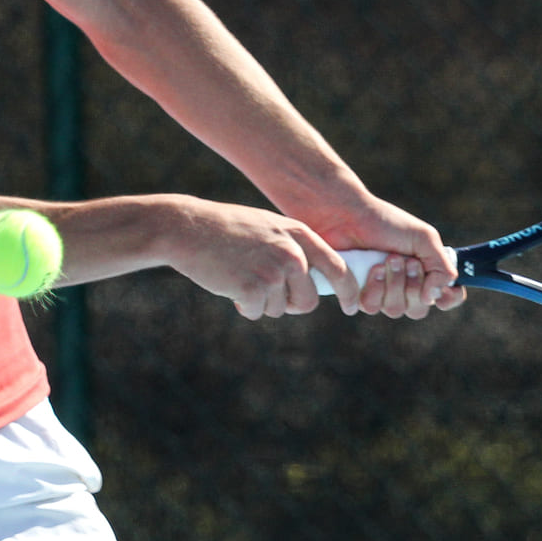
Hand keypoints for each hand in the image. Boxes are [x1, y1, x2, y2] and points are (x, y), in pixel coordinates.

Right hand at [161, 197, 359, 319]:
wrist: (187, 228)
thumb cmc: (227, 229)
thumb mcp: (268, 228)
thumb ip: (294, 249)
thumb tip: (315, 284)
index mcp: (299, 234)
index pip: (338, 269)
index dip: (349, 291)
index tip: (353, 306)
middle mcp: (291, 253)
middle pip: (308, 300)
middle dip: (290, 303)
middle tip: (268, 294)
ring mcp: (272, 271)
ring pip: (280, 308)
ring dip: (261, 302)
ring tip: (240, 277)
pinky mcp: (252, 288)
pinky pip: (257, 312)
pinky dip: (243, 306)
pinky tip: (229, 284)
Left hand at [298, 193, 465, 319]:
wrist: (347, 215)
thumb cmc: (385, 222)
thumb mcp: (423, 238)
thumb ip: (441, 267)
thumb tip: (435, 297)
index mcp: (425, 271)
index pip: (446, 298)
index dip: (449, 298)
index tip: (446, 291)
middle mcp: (404, 286)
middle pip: (419, 309)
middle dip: (414, 284)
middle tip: (405, 259)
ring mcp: (381, 292)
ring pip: (396, 310)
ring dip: (395, 284)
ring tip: (387, 259)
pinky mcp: (357, 294)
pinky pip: (372, 307)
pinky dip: (375, 288)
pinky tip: (372, 268)